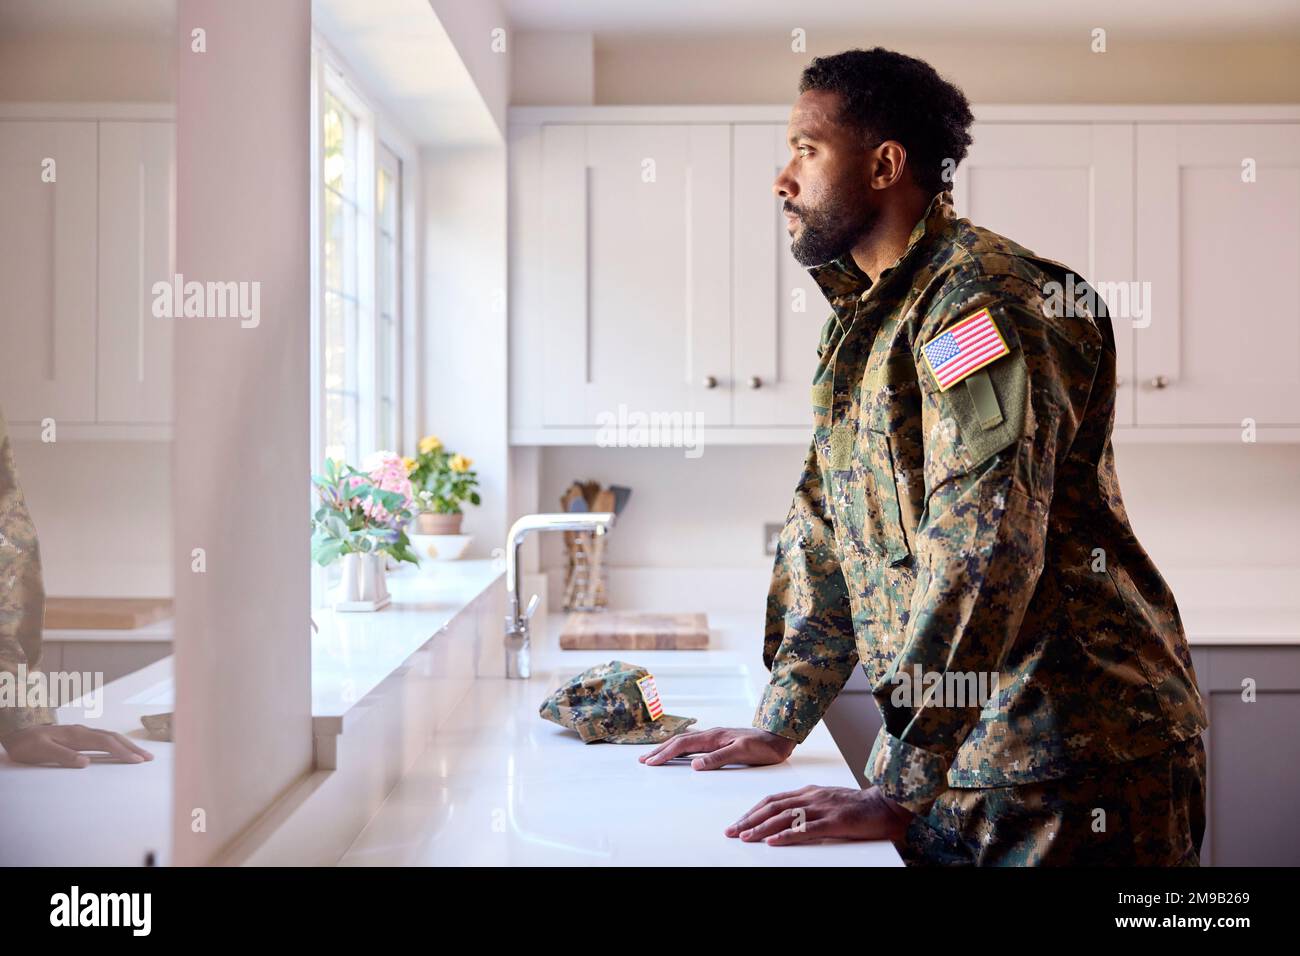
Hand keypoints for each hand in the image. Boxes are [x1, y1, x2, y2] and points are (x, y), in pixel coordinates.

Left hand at [0, 724, 153, 767]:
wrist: (16, 731)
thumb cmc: (27, 744)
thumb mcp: (40, 752)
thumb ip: (63, 756)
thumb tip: (86, 762)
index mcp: (76, 735)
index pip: (105, 743)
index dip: (122, 751)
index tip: (137, 760)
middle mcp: (82, 731)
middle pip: (113, 737)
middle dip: (132, 747)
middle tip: (149, 758)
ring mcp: (81, 732)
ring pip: (110, 736)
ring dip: (127, 745)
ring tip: (141, 754)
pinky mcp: (79, 735)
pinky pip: (103, 737)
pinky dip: (117, 742)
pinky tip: (121, 747)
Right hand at [639, 726, 795, 768]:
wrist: (779, 737)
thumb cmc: (763, 747)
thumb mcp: (741, 753)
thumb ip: (717, 758)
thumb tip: (694, 765)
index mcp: (713, 737)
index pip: (682, 745)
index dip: (664, 754)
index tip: (649, 762)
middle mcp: (711, 734)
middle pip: (679, 741)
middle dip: (660, 750)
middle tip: (643, 759)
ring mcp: (715, 736)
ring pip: (685, 740)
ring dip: (668, 747)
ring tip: (655, 754)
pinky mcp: (721, 740)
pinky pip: (694, 742)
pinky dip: (681, 746)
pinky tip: (681, 748)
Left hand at [725, 784, 913, 844]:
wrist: (885, 804)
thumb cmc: (857, 805)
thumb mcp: (827, 799)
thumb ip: (807, 804)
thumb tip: (785, 814)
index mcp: (808, 791)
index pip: (773, 800)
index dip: (753, 810)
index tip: (738, 822)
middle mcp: (811, 797)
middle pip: (773, 807)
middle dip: (749, 819)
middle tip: (732, 831)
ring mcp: (822, 808)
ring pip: (785, 817)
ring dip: (762, 828)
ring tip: (745, 836)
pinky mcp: (834, 822)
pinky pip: (806, 829)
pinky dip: (787, 835)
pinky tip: (774, 841)